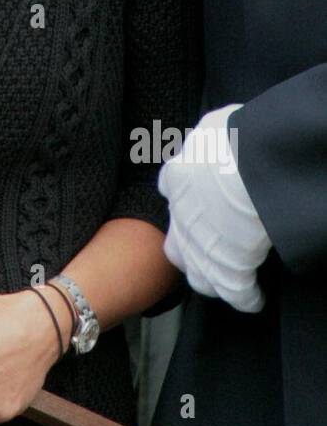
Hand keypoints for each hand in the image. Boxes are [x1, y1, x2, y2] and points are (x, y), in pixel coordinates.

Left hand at [158, 104, 271, 312]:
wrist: (244, 172)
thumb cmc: (232, 140)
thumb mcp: (213, 126)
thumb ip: (209, 137)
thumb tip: (218, 135)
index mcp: (177, 178)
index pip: (170, 189)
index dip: (181, 196)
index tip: (194, 198)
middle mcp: (183, 217)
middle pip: (175, 246)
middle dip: (187, 249)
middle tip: (206, 249)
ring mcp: (203, 248)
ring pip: (198, 276)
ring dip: (211, 279)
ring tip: (226, 281)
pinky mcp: (228, 270)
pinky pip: (235, 293)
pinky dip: (245, 298)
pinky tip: (254, 299)